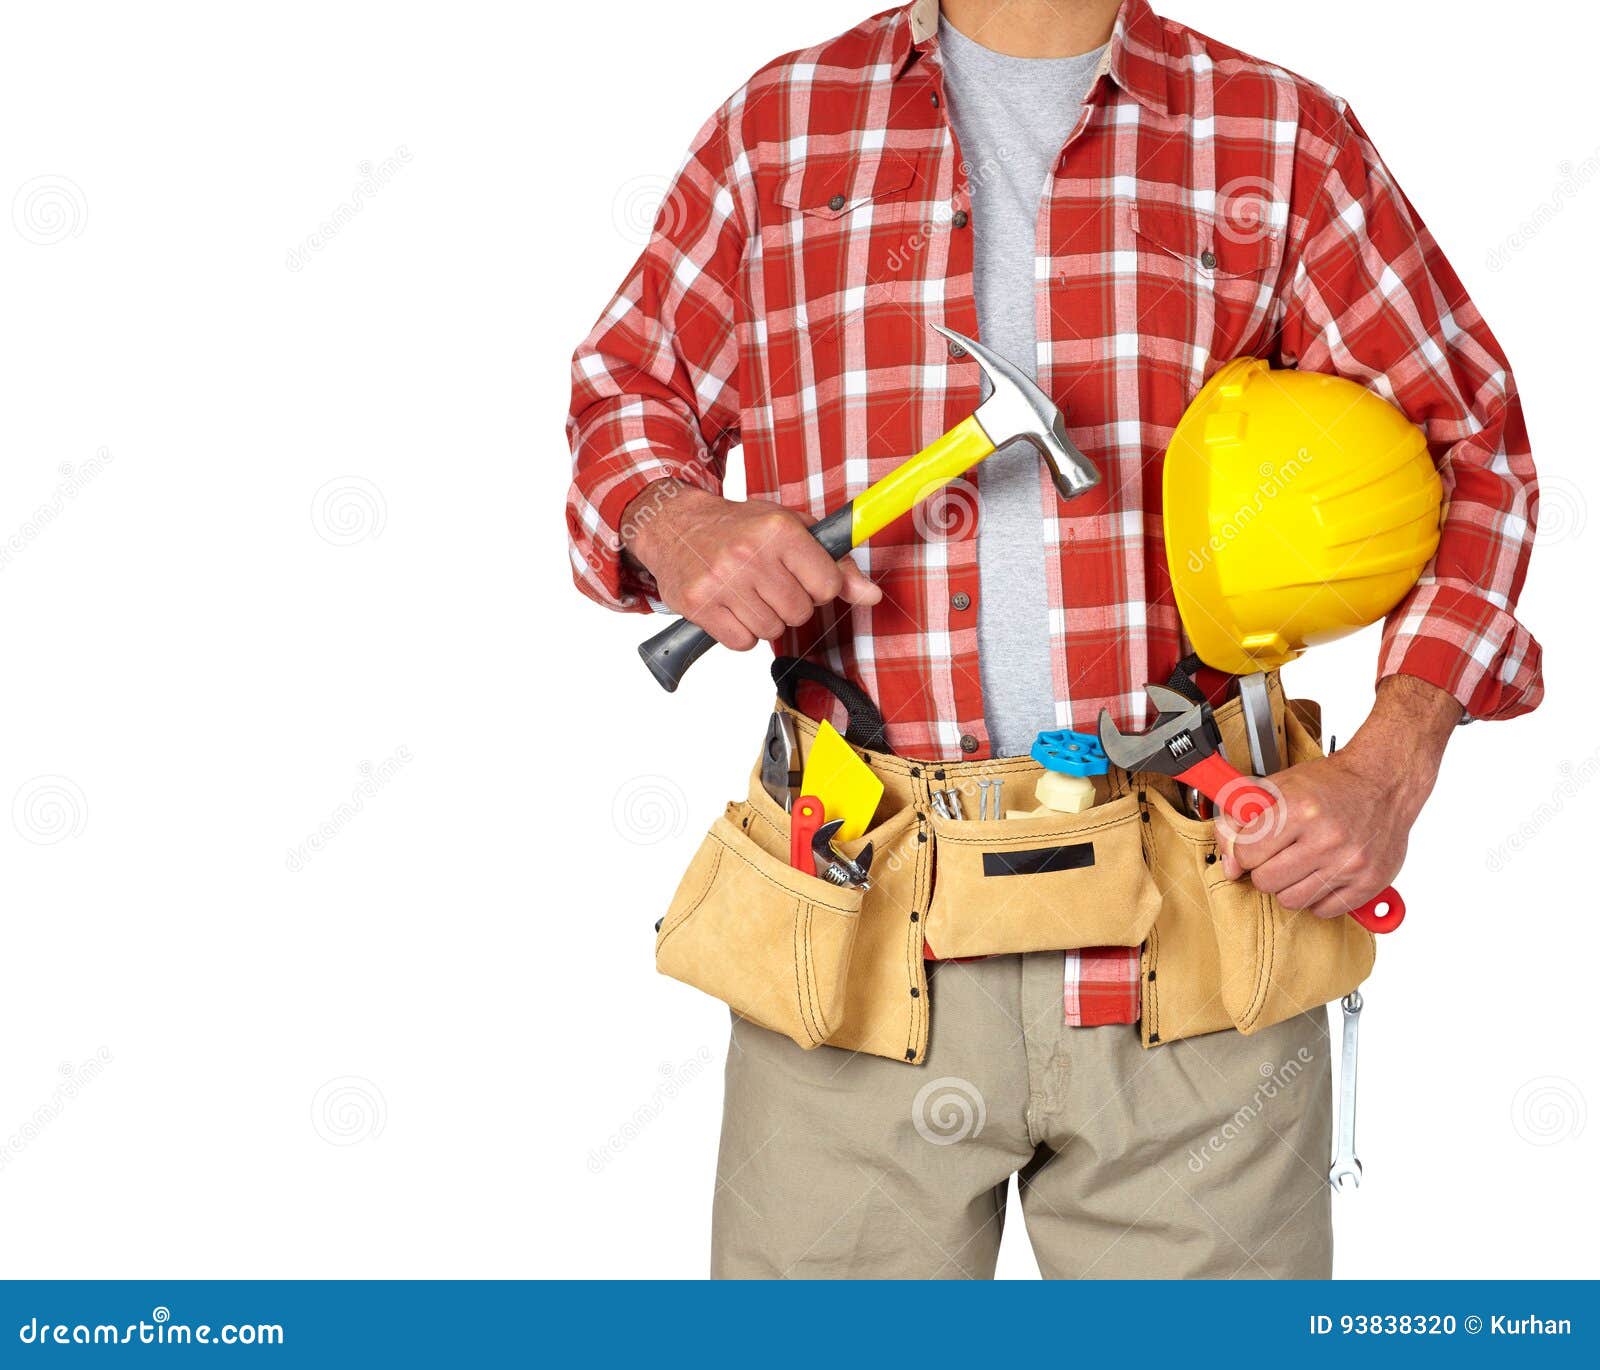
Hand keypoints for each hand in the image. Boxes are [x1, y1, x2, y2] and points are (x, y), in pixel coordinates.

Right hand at [620, 480, 881, 649]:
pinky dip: (740, 632)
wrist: (675, 525)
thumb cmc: (740, 528)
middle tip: (769, 584)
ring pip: (771, 631)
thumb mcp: (791, 529)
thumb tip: (872, 596)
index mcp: (780, 530)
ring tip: (747, 594)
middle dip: (789, 605)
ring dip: (764, 619)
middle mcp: (751, 554)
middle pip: (799, 613)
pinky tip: (731, 607)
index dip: (818, 587)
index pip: (827, 585)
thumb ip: (835, 562)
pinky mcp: (700, 606)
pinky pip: (742, 642)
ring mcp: (722, 582)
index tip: (800, 576)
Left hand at [1214, 675, 1460, 918]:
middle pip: (1266, 882)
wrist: (1384, 782)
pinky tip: (1322, 874)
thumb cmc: (1331, 783)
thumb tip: (1229, 861)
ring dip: (1289, 885)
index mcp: (1299, 810)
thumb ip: (1241, 818)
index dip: (1244, 851)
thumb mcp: (1277, 786)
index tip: (1253, 846)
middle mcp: (1326, 839)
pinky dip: (1317, 897)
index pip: (1246, 854)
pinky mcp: (1368, 882)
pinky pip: (1324, 910)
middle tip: (1277, 854)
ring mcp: (1349, 863)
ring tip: (1300, 864)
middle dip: (1264, 869)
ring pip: (1291, 901)